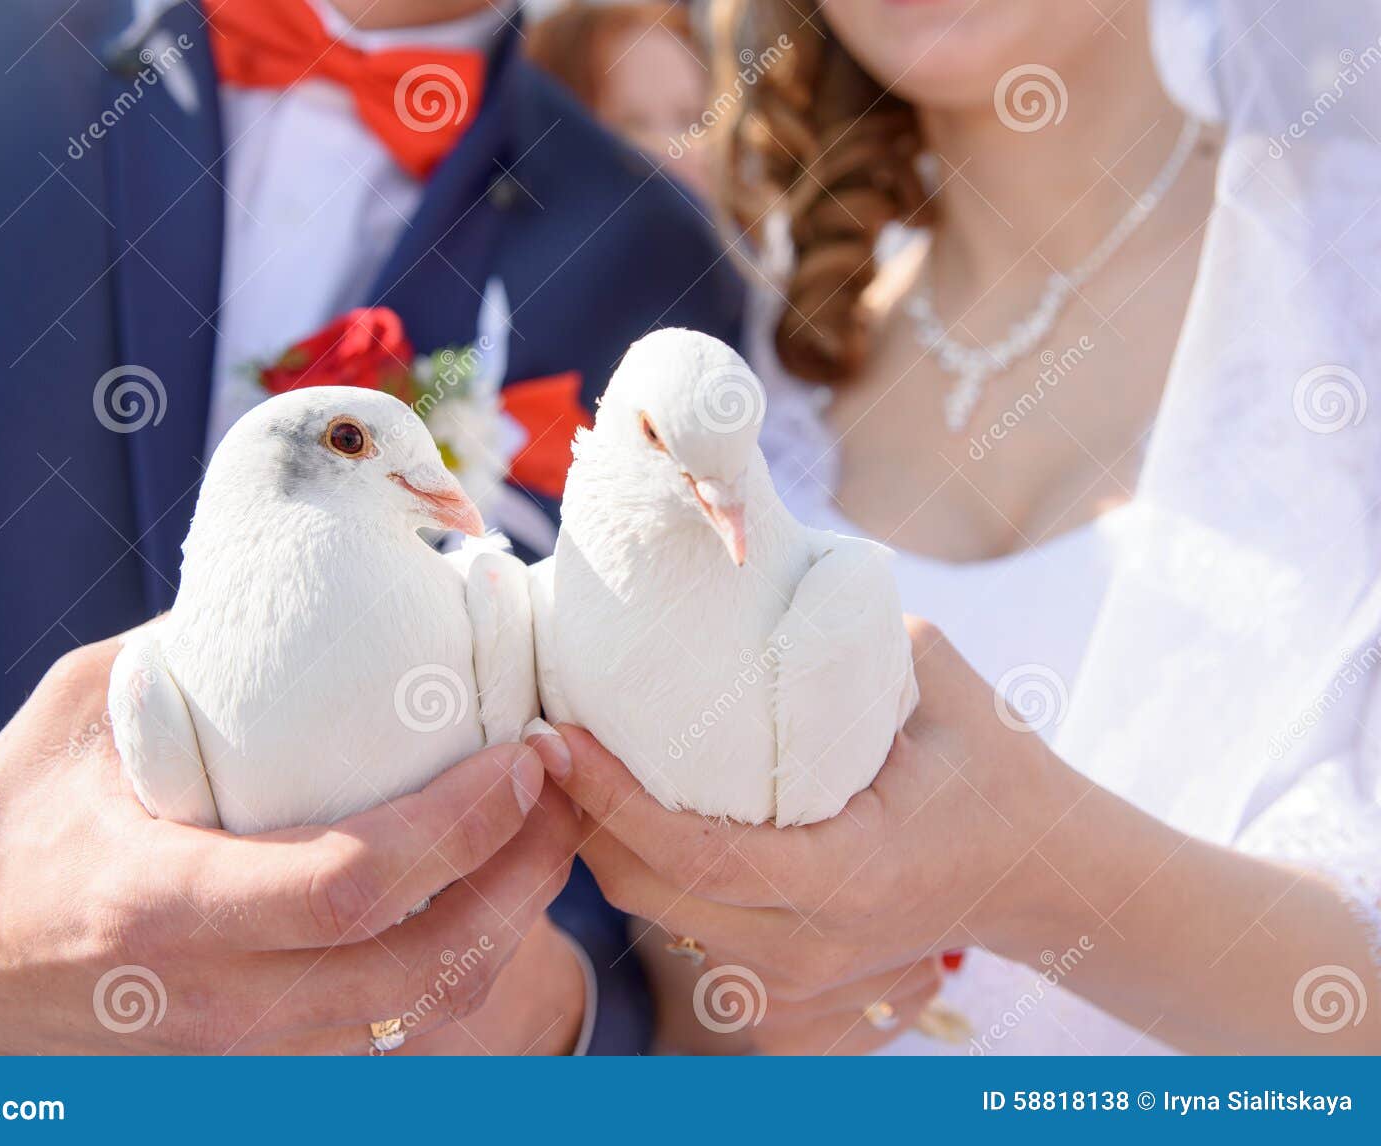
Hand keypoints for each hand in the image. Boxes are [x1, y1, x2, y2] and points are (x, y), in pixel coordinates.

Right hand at [0, 635, 577, 1054]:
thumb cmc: (18, 815)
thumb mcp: (88, 706)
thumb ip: (205, 656)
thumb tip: (331, 591)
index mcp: (157, 900)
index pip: (347, 886)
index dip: (460, 827)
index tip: (522, 756)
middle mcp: (207, 997)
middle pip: (413, 971)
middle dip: (520, 882)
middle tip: (562, 793)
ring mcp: (234, 1046)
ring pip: (416, 1017)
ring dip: (507, 928)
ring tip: (545, 838)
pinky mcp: (254, 1059)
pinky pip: (387, 1030)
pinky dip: (456, 964)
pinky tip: (483, 895)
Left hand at [525, 621, 1084, 1031]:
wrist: (1038, 875)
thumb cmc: (995, 772)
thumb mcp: (942, 685)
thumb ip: (854, 636)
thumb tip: (761, 571)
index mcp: (853, 878)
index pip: (700, 855)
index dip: (615, 800)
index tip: (558, 736)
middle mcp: (814, 948)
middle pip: (653, 892)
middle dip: (582, 815)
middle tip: (541, 733)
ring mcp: (798, 981)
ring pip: (657, 914)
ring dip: (603, 842)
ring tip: (567, 762)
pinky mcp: (783, 987)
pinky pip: (684, 926)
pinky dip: (643, 869)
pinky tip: (619, 809)